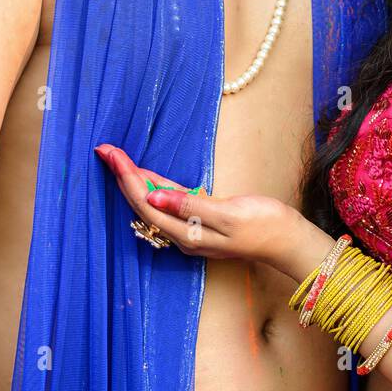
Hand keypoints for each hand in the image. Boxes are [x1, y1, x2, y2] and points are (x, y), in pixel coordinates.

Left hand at [94, 143, 302, 265]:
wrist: (287, 240)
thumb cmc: (264, 225)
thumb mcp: (229, 214)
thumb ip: (191, 206)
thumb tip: (156, 197)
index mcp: (186, 232)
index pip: (146, 201)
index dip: (126, 177)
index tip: (111, 154)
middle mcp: (182, 234)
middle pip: (143, 202)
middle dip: (122, 176)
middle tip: (105, 150)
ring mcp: (190, 228)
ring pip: (153, 203)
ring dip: (134, 180)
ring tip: (117, 159)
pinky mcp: (201, 220)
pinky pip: (169, 202)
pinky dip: (154, 185)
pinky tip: (147, 175)